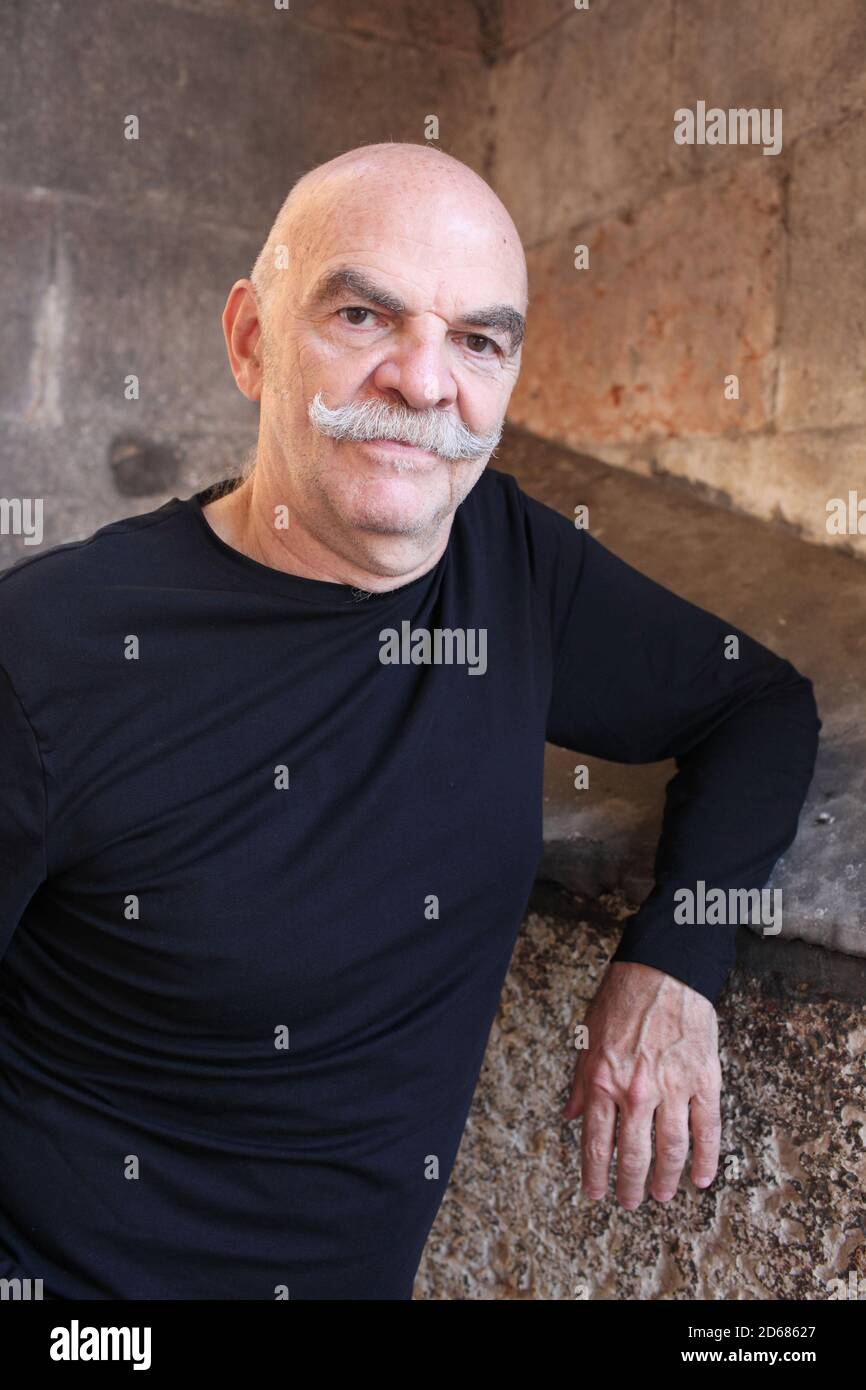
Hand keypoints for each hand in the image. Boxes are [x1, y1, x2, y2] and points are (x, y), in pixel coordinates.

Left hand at [563, 960, 721, 1208]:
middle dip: (630, 1185)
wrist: (662, 970)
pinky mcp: (704, 1079)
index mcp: (603, 1081)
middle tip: (630, 1202)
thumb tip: (570, 1117)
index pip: (596, 1145)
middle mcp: (636, 1090)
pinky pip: (707, 1129)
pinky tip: (700, 1177)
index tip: (596, 1194)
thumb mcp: (587, 1040)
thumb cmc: (621, 1001)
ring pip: (671, 1150)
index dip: (595, 1176)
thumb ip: (581, 1083)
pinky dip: (705, 1159)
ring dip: (666, 1179)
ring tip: (662, 1195)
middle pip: (633, 1155)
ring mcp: (673, 1087)